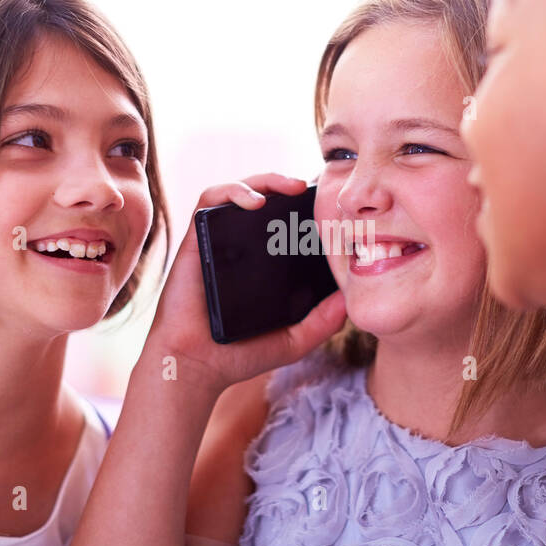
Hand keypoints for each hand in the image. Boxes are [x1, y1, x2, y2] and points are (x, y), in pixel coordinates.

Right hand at [142, 173, 346, 394]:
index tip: (330, 205)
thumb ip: (323, 322)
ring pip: (239, 190)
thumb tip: (351, 298)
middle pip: (265, 198)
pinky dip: (232, 191)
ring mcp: (217, 240)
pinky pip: (209, 200)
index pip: (284, 221)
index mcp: (262, 263)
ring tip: (290, 187)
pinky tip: (255, 202)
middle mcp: (239, 246)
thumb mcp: (294, 339)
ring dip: (265, 180)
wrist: (195, 365)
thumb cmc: (238, 355)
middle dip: (289, 184)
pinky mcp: (195, 239)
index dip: (306, 206)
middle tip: (313, 187)